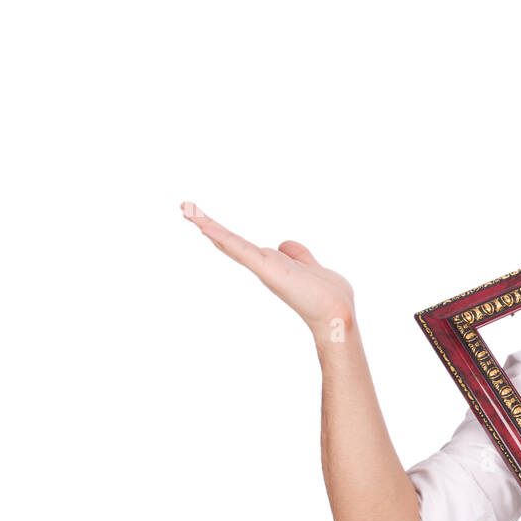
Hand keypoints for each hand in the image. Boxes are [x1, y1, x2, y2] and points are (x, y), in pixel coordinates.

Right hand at [180, 201, 354, 339]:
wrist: (336, 312)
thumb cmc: (327, 295)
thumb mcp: (310, 266)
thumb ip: (298, 254)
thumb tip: (285, 245)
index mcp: (271, 264)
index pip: (241, 245)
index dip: (222, 232)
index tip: (203, 218)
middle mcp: (263, 265)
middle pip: (229, 242)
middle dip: (207, 224)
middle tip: (184, 207)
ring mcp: (263, 267)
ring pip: (231, 242)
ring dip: (208, 224)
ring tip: (187, 208)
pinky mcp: (267, 268)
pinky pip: (241, 249)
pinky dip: (223, 237)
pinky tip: (205, 227)